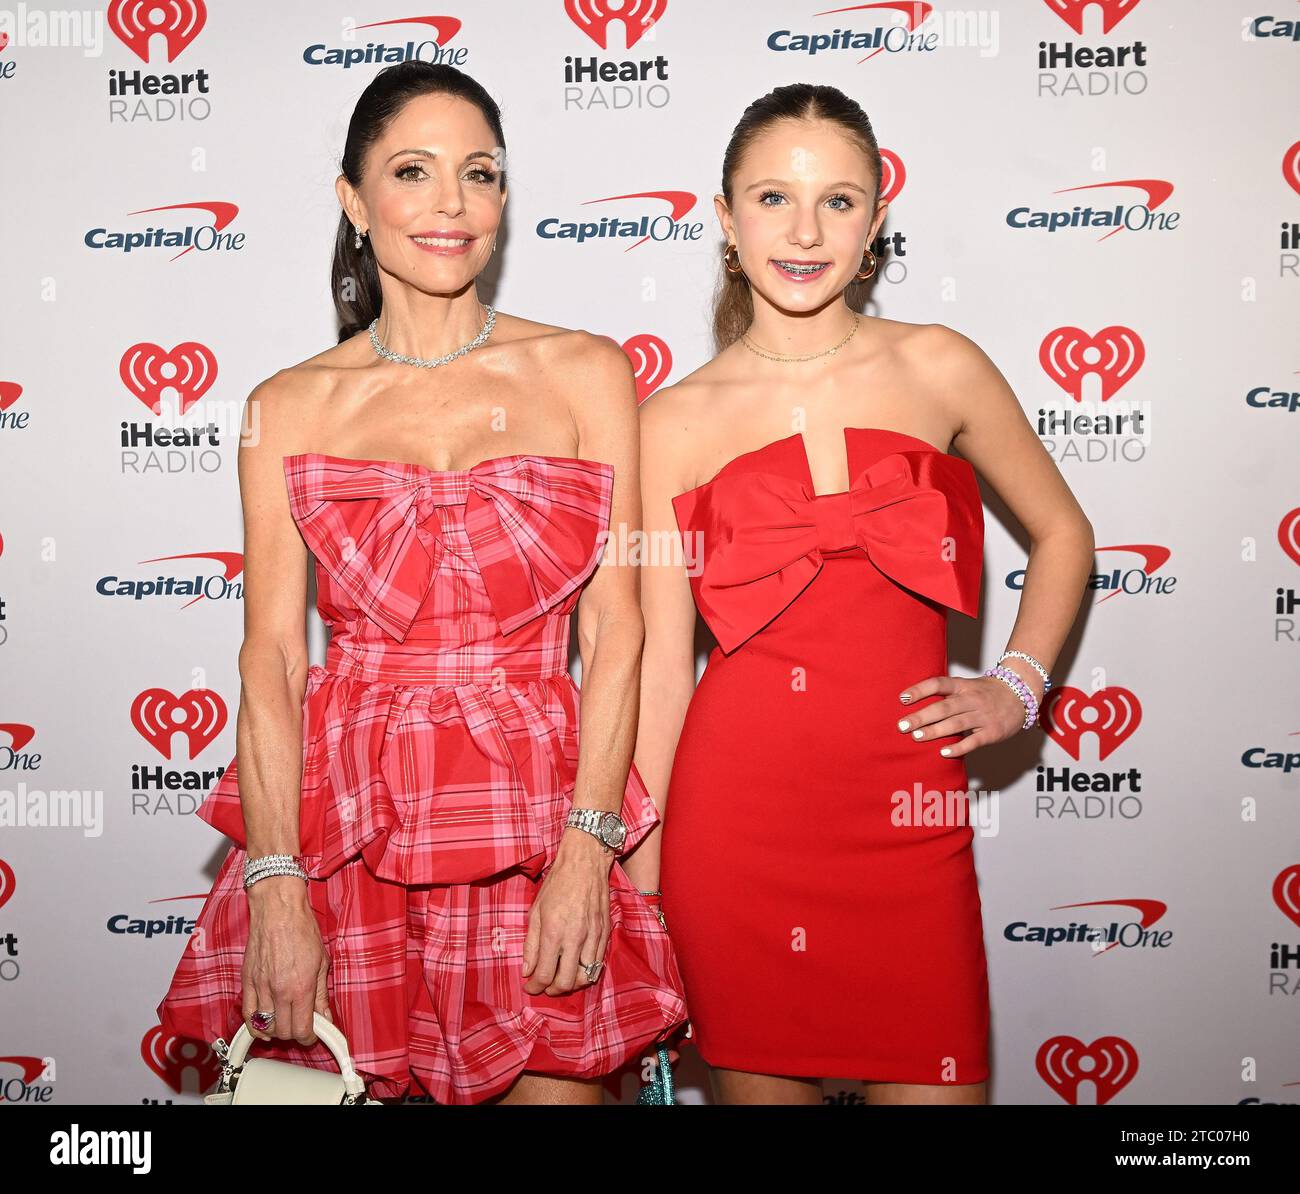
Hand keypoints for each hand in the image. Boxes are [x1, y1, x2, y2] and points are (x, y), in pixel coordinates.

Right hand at [242, 876, 331, 1045]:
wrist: (278, 911)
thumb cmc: (301, 929)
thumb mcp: (322, 962)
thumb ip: (321, 994)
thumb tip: (326, 1016)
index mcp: (301, 987)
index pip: (302, 1028)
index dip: (310, 1037)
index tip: (314, 1034)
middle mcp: (279, 991)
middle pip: (284, 1031)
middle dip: (295, 1034)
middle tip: (303, 1025)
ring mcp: (261, 988)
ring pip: (266, 1027)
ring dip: (277, 1030)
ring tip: (286, 1022)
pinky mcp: (247, 982)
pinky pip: (248, 1015)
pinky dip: (256, 1026)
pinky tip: (264, 1026)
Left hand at [522, 829, 613, 996]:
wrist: (585, 863)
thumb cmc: (557, 884)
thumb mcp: (535, 911)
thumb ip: (531, 944)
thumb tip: (527, 970)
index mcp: (553, 932)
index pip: (544, 975)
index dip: (535, 987)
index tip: (530, 987)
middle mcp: (575, 938)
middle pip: (566, 983)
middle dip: (552, 990)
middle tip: (544, 985)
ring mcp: (593, 937)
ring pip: (585, 977)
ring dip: (571, 983)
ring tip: (561, 978)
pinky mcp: (606, 933)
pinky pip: (598, 963)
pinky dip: (586, 972)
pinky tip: (576, 967)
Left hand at [897, 670, 1038, 757]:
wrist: (1021, 695)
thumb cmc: (987, 692)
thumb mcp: (967, 685)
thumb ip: (946, 694)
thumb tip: (914, 703)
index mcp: (963, 686)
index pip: (938, 684)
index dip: (920, 690)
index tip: (902, 699)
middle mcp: (972, 699)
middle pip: (944, 707)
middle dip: (921, 716)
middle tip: (902, 725)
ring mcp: (983, 715)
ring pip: (956, 723)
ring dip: (935, 731)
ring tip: (917, 737)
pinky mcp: (992, 732)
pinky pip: (974, 741)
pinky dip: (958, 747)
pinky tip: (943, 752)